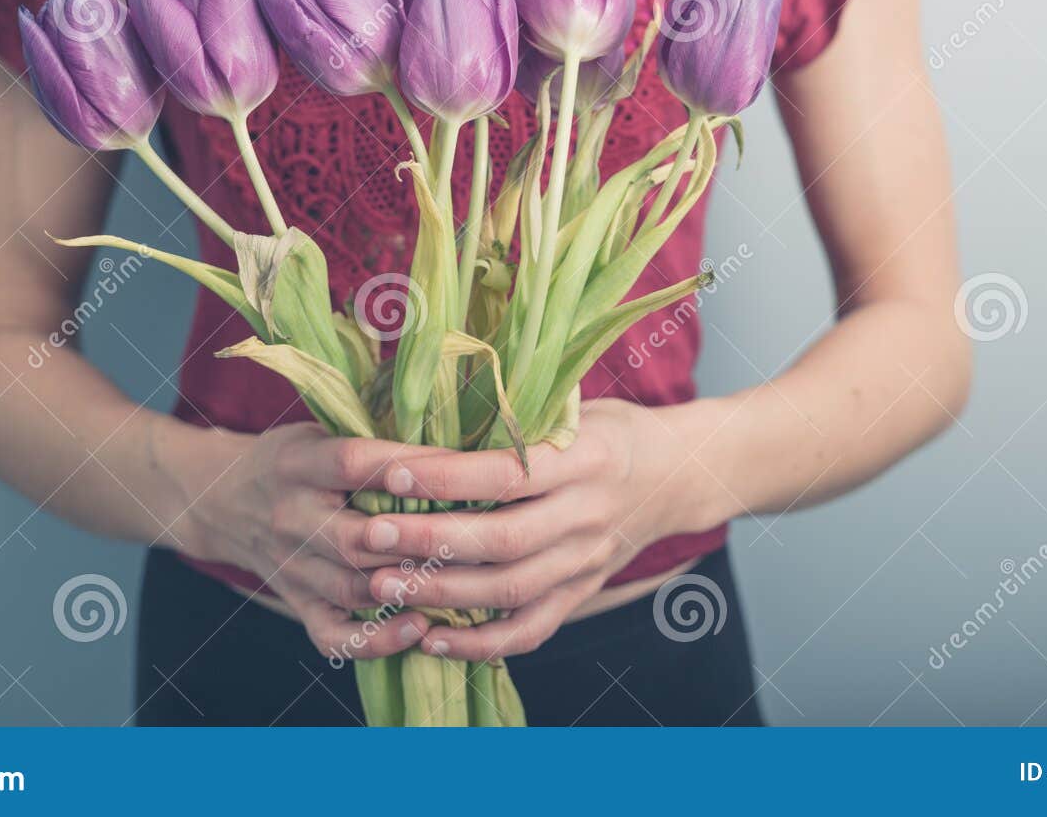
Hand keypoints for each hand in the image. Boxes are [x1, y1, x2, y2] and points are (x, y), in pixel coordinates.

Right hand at [154, 419, 457, 662]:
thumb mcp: (317, 430)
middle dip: (414, 541)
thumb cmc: (293, 459)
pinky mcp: (297, 604)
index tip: (461, 467)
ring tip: (464, 583)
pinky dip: (377, 639)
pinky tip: (420, 628)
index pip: (352, 463)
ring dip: (408, 589)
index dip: (404, 468)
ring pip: (352, 586)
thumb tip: (452, 437)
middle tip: (472, 536)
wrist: (222, 500)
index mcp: (297, 464)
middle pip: (353, 537)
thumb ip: (368, 436)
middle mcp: (289, 517)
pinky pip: (335, 634)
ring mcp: (291, 567)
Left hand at [355, 398, 717, 661]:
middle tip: (371, 535)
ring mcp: (587, 560)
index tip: (391, 472)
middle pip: (504, 539)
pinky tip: (430, 637)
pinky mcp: (582, 592)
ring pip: (510, 589)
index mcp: (586, 457)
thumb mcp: (573, 407)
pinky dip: (479, 643)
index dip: (448, 476)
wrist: (676, 474)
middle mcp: (588, 513)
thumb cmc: (608, 429)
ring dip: (441, 592)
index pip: (508, 472)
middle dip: (431, 540)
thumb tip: (429, 403)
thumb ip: (515, 415)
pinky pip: (529, 630)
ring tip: (382, 585)